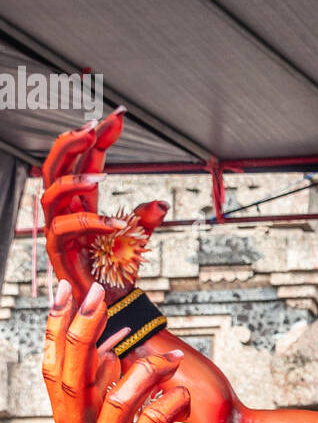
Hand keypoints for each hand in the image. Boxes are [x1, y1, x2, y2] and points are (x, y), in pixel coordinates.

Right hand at [41, 112, 167, 302]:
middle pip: (55, 165)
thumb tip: (162, 203)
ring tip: (99, 178)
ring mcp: (58, 229)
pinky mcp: (58, 251)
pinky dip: (91, 223)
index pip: (85, 161)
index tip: (118, 117)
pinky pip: (66, 229)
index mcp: (81, 201)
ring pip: (51, 193)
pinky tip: (115, 223)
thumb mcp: (137, 241)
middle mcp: (64, 210)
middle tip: (92, 128)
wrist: (110, 306)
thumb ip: (144, 219)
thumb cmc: (117, 272)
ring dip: (74, 181)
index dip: (99, 138)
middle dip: (72, 144)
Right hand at [42, 279, 188, 422]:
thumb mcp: (117, 418)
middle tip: (98, 297)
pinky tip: (182, 395)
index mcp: (72, 418)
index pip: (54, 367)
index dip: (56, 330)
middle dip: (83, 333)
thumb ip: (111, 384)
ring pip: (115, 404)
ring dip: (146, 374)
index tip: (66, 291)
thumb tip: (112, 345)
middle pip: (73, 378)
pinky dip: (164, 409)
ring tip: (174, 362)